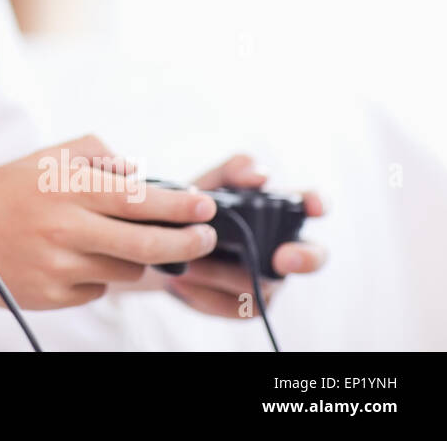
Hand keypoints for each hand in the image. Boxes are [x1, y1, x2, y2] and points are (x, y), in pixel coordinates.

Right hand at [0, 134, 219, 309]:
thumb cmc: (6, 190)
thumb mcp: (46, 157)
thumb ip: (96, 154)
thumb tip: (139, 171)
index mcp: (66, 188)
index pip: (137, 198)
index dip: (178, 204)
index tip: (205, 207)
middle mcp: (64, 227)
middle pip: (145, 243)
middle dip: (186, 242)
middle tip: (205, 238)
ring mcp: (58, 266)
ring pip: (126, 269)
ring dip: (136, 256)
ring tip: (121, 241)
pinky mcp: (52, 295)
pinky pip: (98, 288)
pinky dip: (99, 275)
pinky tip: (77, 258)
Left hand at [162, 154, 326, 318]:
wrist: (160, 245)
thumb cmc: (192, 210)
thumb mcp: (207, 185)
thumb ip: (233, 171)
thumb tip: (261, 176)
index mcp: (276, 211)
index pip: (311, 204)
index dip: (318, 204)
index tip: (314, 206)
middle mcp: (281, 247)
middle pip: (312, 256)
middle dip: (305, 258)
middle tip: (283, 257)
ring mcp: (269, 280)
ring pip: (259, 282)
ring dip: (220, 272)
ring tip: (188, 263)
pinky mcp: (248, 306)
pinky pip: (236, 305)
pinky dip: (205, 293)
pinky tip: (184, 281)